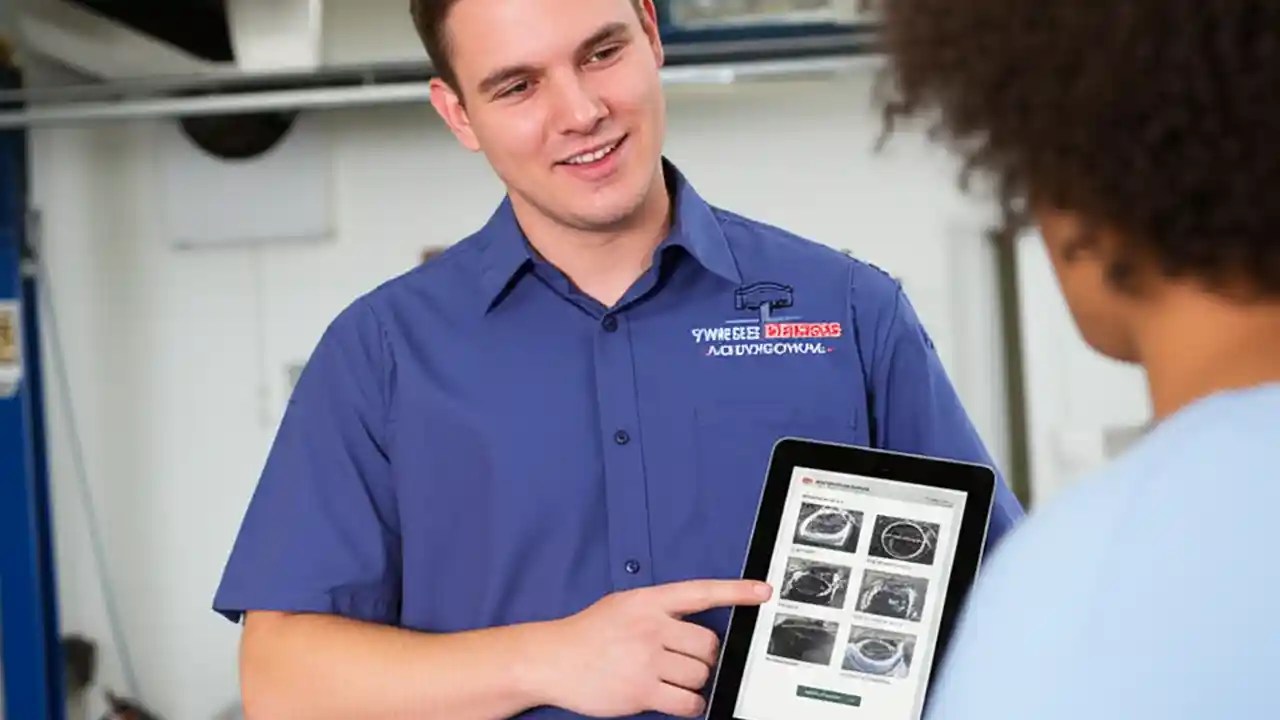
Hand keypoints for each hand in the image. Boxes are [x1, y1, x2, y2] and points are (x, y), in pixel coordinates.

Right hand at [533, 579, 771, 717]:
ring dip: (694, 683)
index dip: (736, 592)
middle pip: (708, 644)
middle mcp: (650, 626)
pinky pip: (687, 702)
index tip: (762, 592)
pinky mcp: (641, 690)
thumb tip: (695, 625)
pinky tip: (677, 701)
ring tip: (671, 680)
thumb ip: (658, 610)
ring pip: (700, 674)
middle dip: (704, 658)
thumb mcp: (623, 605)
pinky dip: (690, 705)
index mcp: (648, 601)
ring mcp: (646, 659)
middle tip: (684, 662)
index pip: (701, 592)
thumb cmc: (588, 634)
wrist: (552, 659)